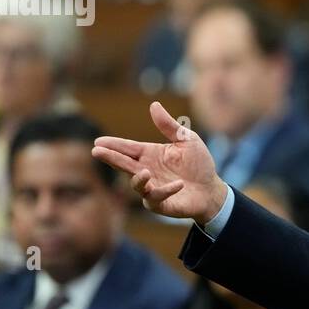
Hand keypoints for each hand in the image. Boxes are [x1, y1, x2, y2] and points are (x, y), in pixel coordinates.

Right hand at [91, 101, 227, 222]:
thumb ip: (169, 125)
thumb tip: (153, 104)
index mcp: (150, 154)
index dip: (114, 145)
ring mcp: (152, 188)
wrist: (212, 189)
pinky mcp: (162, 204)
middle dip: (111, 159)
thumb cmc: (198, 164)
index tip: (98, 142)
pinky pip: (158, 198)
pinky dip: (166, 191)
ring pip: (137, 185)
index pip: (128, 148)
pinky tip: (178, 184)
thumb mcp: (186, 139)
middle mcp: (147, 171)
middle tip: (96, 152)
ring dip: (138, 179)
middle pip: (125, 165)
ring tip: (144, 172)